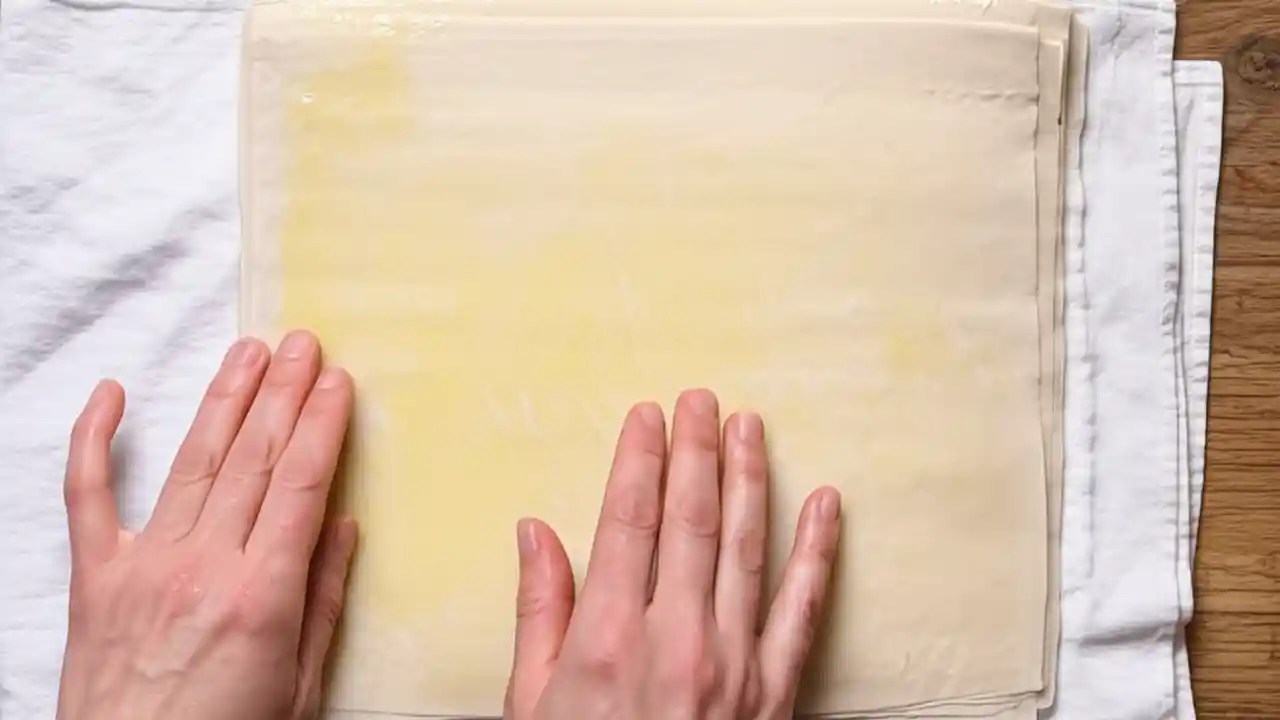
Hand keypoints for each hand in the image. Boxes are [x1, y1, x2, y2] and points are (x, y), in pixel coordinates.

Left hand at [57, 332, 356, 719]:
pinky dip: (93, 439)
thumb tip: (341, 525)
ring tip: (249, 352)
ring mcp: (143, 565)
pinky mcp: (94, 577)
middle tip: (303, 344)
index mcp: (261, 594)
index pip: (300, 484)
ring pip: (192, 462)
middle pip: (252, 459)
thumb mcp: (299, 685)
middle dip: (283, 394)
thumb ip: (321, 600)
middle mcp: (202, 566)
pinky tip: (111, 393)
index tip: (338, 383)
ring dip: (224, 399)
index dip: (321, 425)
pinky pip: (87, 495)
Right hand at [505, 389, 841, 719]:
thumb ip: (538, 613)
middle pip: (692, 521)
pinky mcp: (777, 691)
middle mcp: (677, 639)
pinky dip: (818, 551)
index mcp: (608, 639)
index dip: (639, 460)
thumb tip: (534, 533)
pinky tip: (825, 504)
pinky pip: (804, 608)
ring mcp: (735, 663)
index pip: (629, 521)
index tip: (647, 416)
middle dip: (696, 452)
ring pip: (748, 548)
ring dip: (750, 479)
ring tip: (750, 426)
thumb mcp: (531, 706)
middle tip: (700, 400)